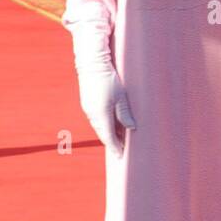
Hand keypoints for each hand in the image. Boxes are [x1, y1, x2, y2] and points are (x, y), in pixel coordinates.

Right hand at [69, 19, 135, 155]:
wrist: (92, 64)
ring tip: (121, 139)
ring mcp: (88, 109)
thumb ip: (125, 114)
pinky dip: (105, 125)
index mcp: (101, 114)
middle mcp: (92, 114)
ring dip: (110, 134)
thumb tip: (131, 129)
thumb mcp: (122, 97)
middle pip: (103, 134)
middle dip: (113, 143)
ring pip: (100, 127)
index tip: (121, 157)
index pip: (109, 137)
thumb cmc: (109, 79)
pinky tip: (113, 125)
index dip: (115, 147)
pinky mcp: (88, 104)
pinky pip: (97, 120)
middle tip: (123, 151)